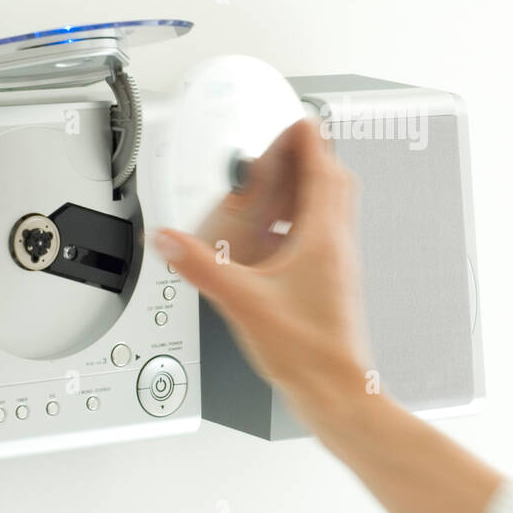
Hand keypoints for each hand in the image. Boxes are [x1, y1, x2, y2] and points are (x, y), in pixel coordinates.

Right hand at [150, 117, 373, 399]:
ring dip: (311, 188)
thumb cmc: (309, 353)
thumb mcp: (242, 303)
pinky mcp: (336, 284)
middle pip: (335, 183)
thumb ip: (201, 267)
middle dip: (312, 157)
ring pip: (334, 209)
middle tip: (286, 146)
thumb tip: (171, 240)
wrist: (338, 393)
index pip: (323, 170)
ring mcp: (341, 265)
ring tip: (281, 184)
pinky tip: (278, 239)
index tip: (296, 120)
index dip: (308, 140)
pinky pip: (326, 236)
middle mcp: (339, 245)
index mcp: (324, 238)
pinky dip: (305, 221)